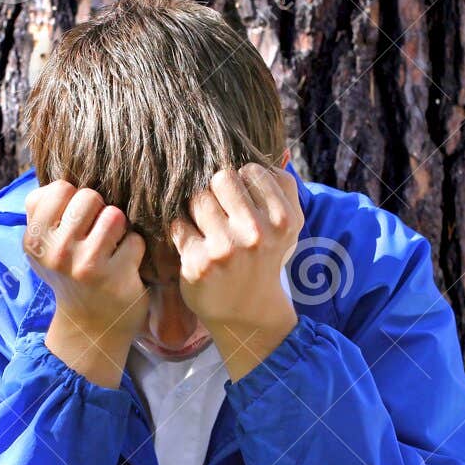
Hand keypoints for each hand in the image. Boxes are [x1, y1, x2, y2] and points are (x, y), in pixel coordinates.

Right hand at [24, 181, 147, 387]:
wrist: (90, 327)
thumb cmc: (70, 275)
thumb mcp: (44, 246)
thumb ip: (42, 209)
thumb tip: (59, 182)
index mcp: (34, 241)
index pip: (61, 188)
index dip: (75, 199)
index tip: (76, 221)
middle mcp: (56, 253)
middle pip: (89, 196)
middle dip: (99, 211)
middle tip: (97, 234)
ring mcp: (86, 266)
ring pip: (115, 215)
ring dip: (119, 229)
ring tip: (112, 248)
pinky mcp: (116, 278)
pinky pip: (135, 240)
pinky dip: (134, 250)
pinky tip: (124, 267)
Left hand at [170, 164, 302, 380]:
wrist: (248, 313)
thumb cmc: (264, 258)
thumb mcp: (286, 225)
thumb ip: (282, 185)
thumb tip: (270, 151)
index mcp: (284, 220)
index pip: (251, 170)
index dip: (242, 182)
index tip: (242, 202)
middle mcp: (257, 233)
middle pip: (222, 178)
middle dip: (217, 191)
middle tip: (220, 212)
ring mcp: (226, 249)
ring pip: (198, 198)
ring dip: (197, 210)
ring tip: (206, 228)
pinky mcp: (199, 263)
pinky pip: (178, 223)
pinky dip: (181, 230)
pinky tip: (193, 244)